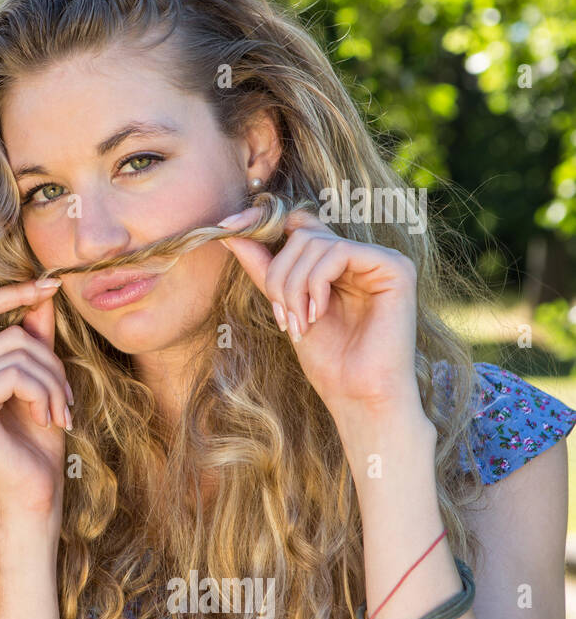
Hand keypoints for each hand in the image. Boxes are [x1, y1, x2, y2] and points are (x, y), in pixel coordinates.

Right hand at [0, 278, 71, 533]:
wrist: (36, 491)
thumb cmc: (40, 441)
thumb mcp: (44, 378)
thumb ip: (38, 336)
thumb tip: (44, 289)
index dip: (17, 291)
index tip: (54, 283)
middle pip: (12, 332)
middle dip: (51, 361)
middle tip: (66, 398)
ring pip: (19, 352)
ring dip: (53, 383)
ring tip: (59, 413)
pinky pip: (15, 374)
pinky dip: (43, 394)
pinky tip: (47, 419)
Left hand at [218, 207, 421, 419]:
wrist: (357, 395)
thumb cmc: (327, 360)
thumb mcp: (284, 306)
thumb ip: (264, 268)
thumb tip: (229, 232)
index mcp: (341, 264)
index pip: (298, 225)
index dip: (261, 223)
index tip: (223, 229)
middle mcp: (363, 256)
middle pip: (301, 235)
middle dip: (280, 277)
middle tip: (283, 317)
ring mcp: (381, 259)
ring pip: (315, 243)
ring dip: (295, 287)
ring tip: (300, 323)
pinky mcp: (395, 267)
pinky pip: (338, 252)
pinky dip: (316, 284)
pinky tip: (318, 314)